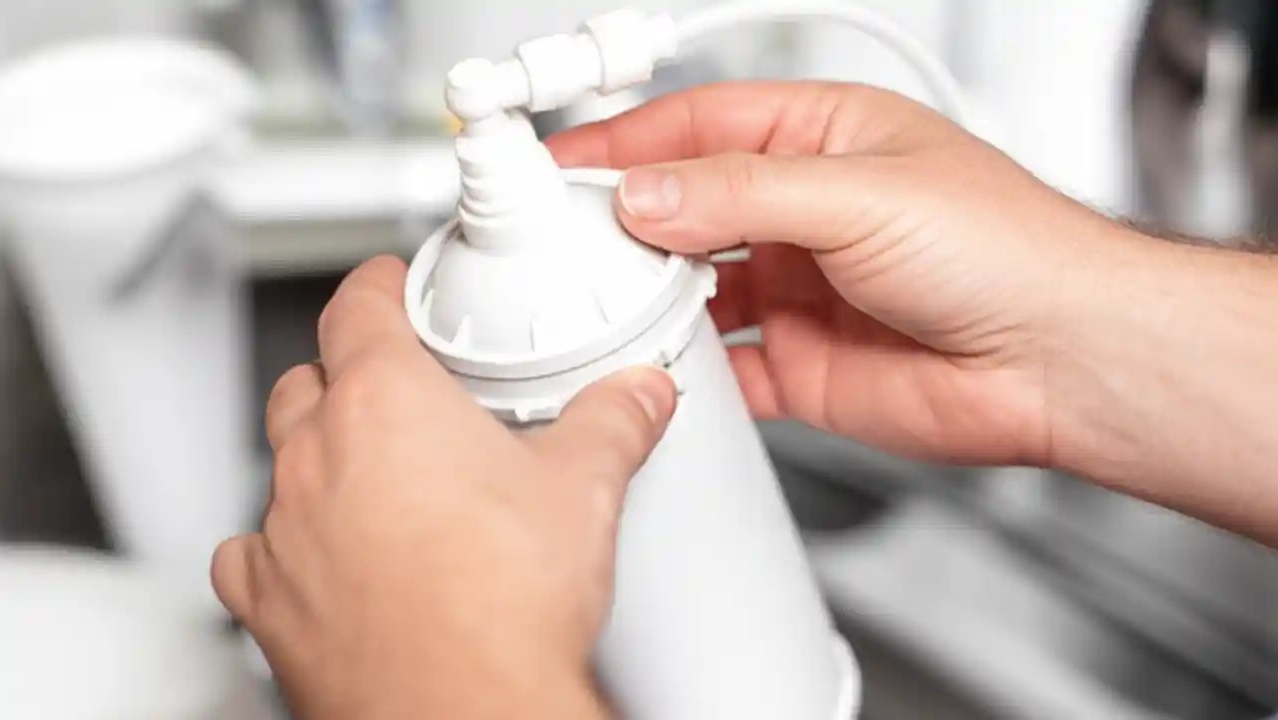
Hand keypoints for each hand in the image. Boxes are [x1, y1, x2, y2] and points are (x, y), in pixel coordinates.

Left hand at [211, 257, 676, 718]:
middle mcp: (318, 456)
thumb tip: (638, 398)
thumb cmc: (503, 606)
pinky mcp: (268, 601)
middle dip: (346, 375)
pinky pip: (252, 552)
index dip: (376, 286)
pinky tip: (324, 558)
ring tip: (376, 481)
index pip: (357, 306)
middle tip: (401, 394)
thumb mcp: (582, 491)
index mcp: (386, 403)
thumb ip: (613, 424)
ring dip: (318, 459)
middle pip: (310, 381)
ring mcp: (284, 529)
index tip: (389, 286)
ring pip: (279, 462)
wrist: (461, 710)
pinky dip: (280, 545)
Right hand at [549, 81, 1114, 466]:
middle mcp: (803, 214)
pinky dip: (686, 371)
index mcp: (822, 141)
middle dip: (625, 223)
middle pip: (684, 208)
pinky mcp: (801, 366)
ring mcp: (799, 291)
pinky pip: (723, 367)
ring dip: (649, 299)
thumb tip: (649, 194)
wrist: (1062, 363)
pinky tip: (662, 368)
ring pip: (694, 289)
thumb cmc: (1008, 250)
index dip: (626, 141)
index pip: (698, 127)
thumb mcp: (861, 192)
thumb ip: (742, 193)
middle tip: (565, 241)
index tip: (563, 162)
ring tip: (605, 305)